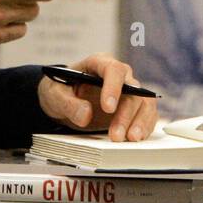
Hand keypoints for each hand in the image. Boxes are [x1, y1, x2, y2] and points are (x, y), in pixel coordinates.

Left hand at [37, 53, 159, 141]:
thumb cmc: (61, 90)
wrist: (64, 98)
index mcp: (99, 63)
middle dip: (125, 114)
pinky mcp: (133, 108)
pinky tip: (136, 139)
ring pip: (144, 102)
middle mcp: (119, 75)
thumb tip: (86, 115)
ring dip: (140, 121)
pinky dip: (145, 127)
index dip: (113, 88)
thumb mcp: (55, 95)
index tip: (108, 108)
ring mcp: (128, 91)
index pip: (113, 70)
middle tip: (115, 136)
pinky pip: (147, 114)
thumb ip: (68, 104)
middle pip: (132, 90)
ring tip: (130, 139)